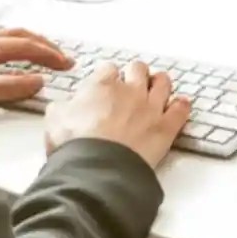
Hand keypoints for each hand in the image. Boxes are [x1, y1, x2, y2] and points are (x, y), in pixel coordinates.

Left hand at [0, 27, 72, 104]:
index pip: (24, 45)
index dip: (48, 53)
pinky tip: (19, 63)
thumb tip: (39, 80)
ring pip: (10, 39)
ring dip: (32, 45)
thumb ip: (9, 87)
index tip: (66, 64)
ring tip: (48, 55)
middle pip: (19, 35)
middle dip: (45, 46)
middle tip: (64, 58)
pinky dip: (18, 51)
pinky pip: (0, 47)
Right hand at [44, 61, 190, 168]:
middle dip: (135, 74)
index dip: (108, 76)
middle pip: (138, 69)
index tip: (106, 83)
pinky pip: (180, 110)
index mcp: (102, 85)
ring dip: (160, 83)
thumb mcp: (55, 121)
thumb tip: (61, 107)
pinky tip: (180, 104)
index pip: (108, 69)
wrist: (97, 168)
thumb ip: (61, 108)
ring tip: (158, 86)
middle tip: (132, 83)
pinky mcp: (165, 128)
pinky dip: (181, 106)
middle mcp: (129, 91)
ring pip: (163, 83)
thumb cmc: (74, 144)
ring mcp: (150, 108)